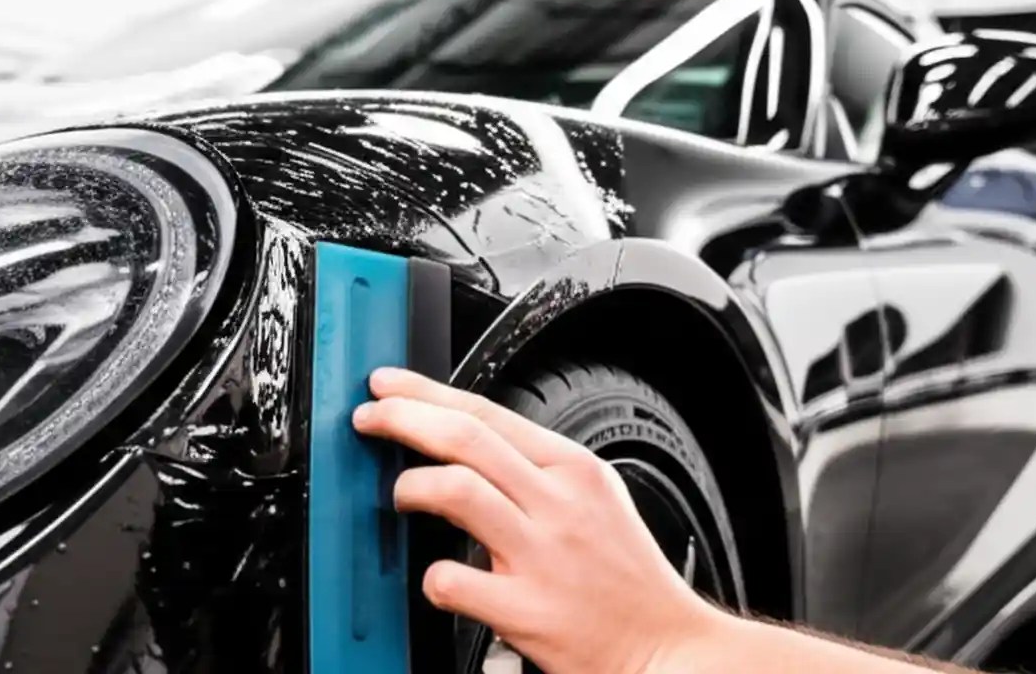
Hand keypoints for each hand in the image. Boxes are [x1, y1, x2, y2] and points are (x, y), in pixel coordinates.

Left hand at [352, 368, 728, 673]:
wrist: (665, 650)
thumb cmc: (627, 579)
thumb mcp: (595, 500)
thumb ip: (537, 470)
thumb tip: (468, 443)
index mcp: (573, 470)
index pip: (488, 413)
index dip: (426, 393)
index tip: (389, 387)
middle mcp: (558, 504)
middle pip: (465, 439)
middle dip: (403, 419)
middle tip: (370, 418)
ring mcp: (541, 556)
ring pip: (456, 490)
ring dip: (411, 487)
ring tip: (399, 495)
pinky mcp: (526, 609)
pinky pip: (454, 579)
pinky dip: (434, 576)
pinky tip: (439, 578)